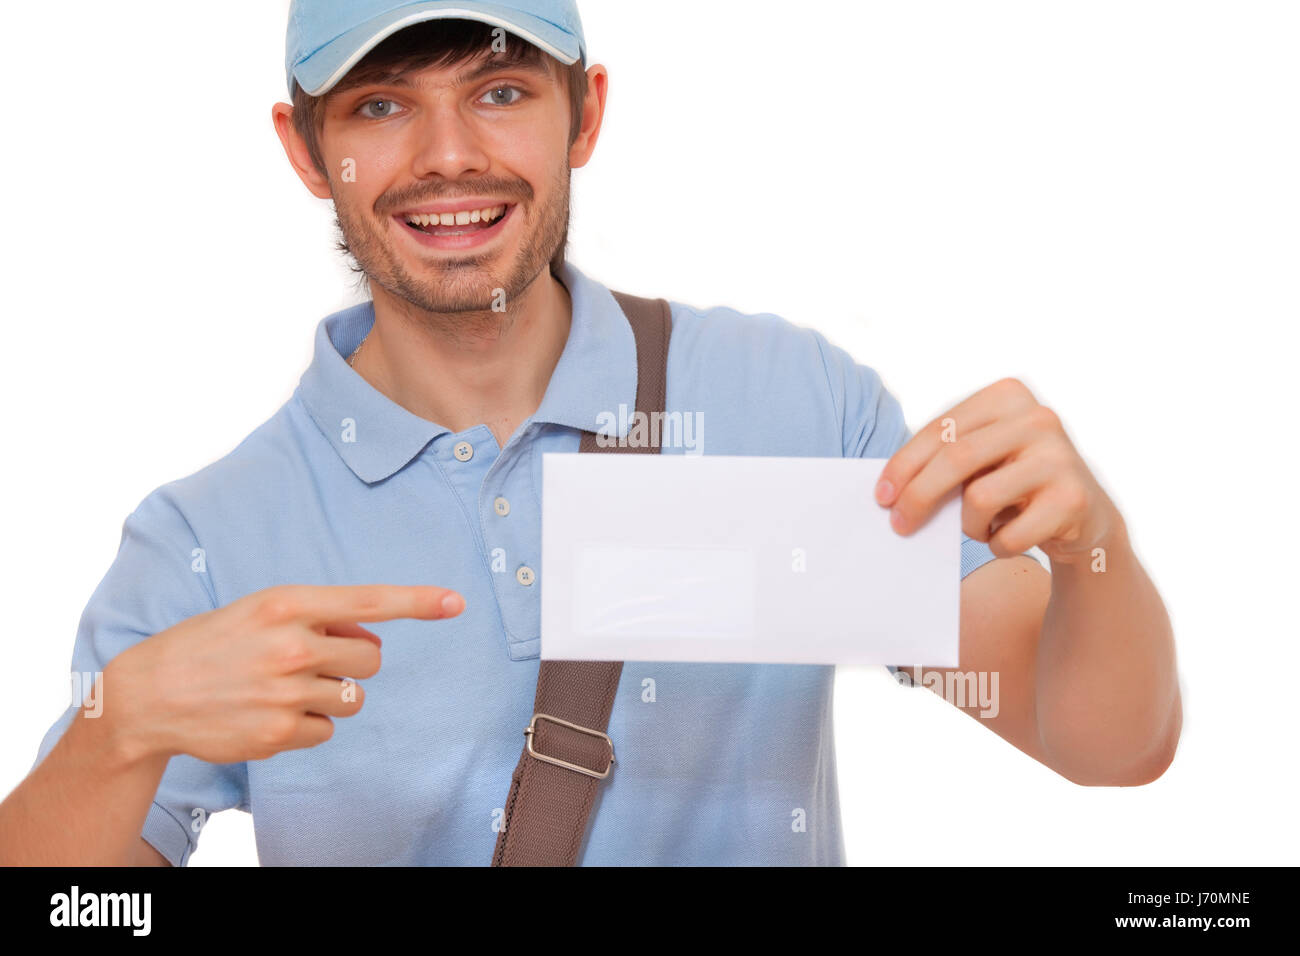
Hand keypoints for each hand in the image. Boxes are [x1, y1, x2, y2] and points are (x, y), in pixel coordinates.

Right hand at [102, 584, 464, 763]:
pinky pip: (326, 730)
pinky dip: (308, 725)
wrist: (148, 693)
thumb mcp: (260, 612)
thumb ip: (318, 618)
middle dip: (352, 663)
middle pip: (370, 660)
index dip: (418, 602)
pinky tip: (268, 713)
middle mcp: (291, 645)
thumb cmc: (213, 644)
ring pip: (352, 698)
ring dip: (331, 695)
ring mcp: (285, 691)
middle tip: (310, 663)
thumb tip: (372, 639)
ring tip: (284, 689)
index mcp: (287, 604)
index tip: (456, 602)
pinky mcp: (278, 732)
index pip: (369, 602)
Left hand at [873, 377, 1121, 565]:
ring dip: (970, 525)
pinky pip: (1009, 534)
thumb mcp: (983, 459)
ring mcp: (1060, 457)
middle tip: (899, 526)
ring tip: (984, 526)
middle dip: (919, 496)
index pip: (941, 430)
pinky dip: (998, 545)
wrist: (1087, 516)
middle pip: (957, 459)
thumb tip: (891, 492)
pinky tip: (1011, 537)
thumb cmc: (1016, 483)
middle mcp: (1038, 417)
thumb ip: (945, 460)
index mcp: (1008, 395)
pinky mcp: (1073, 499)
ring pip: (980, 498)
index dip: (904, 465)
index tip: (881, 497)